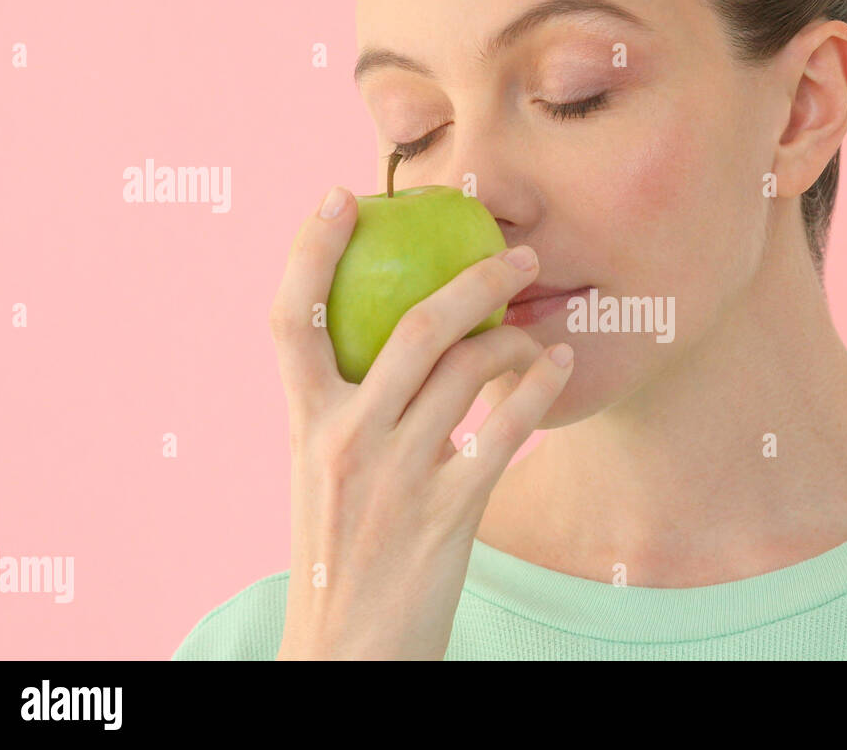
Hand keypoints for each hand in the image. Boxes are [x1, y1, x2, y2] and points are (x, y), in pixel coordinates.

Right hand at [269, 186, 572, 658]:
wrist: (347, 653)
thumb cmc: (337, 556)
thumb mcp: (318, 477)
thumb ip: (344, 410)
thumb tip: (388, 345)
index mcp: (302, 425)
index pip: (289, 319)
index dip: (309, 249)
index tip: (340, 195)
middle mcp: (343, 440)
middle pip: (410, 327)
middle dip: (472, 278)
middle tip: (516, 255)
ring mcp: (396, 476)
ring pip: (465, 370)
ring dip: (514, 337)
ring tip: (537, 331)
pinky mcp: (447, 513)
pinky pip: (505, 429)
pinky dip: (537, 388)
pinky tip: (557, 367)